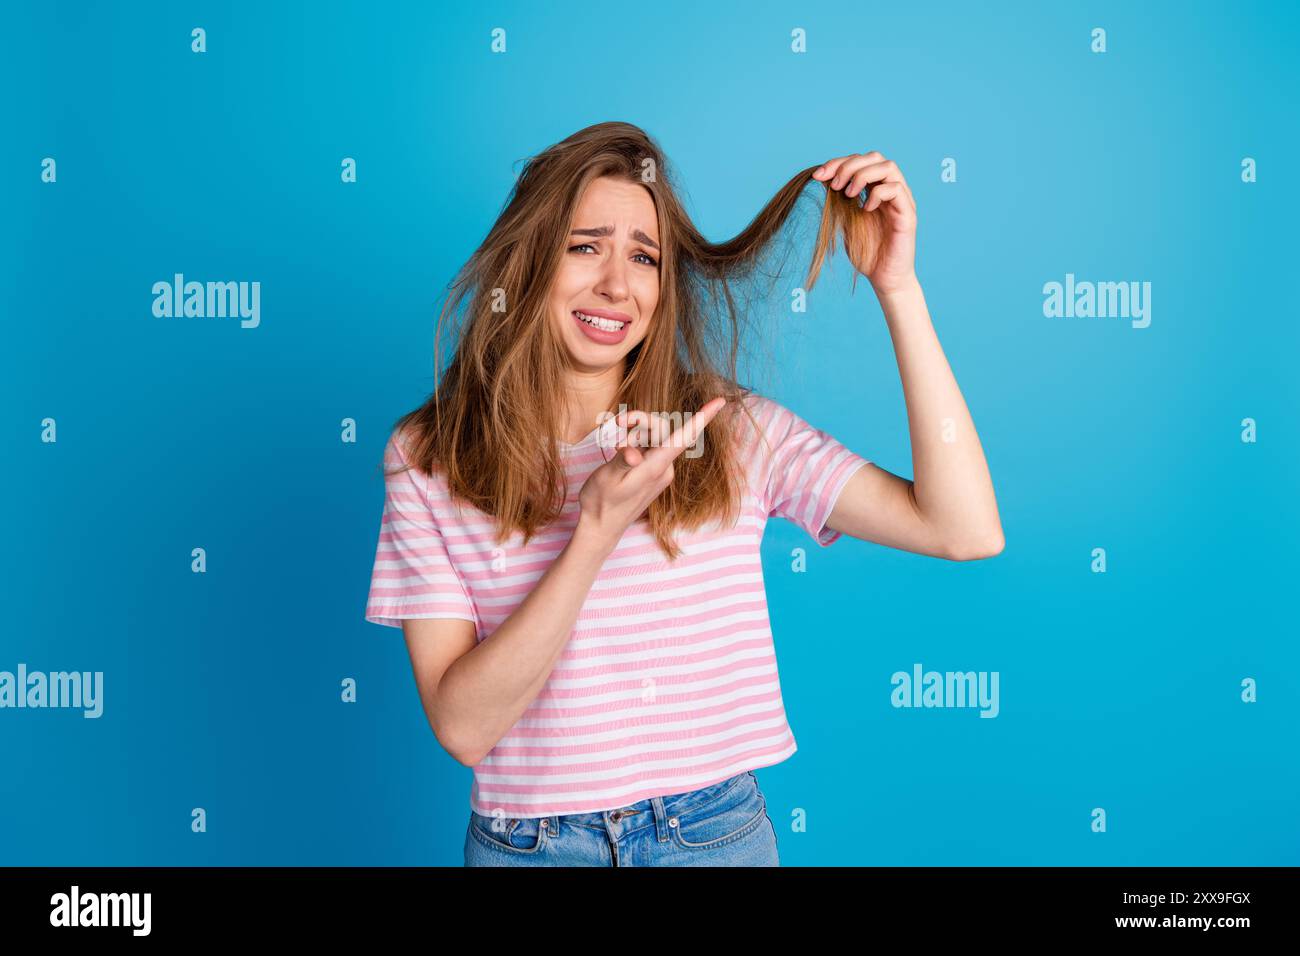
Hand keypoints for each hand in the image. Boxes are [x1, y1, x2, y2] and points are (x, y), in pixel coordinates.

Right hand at [577, 397, 726, 547]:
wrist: (601, 527)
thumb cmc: (602, 503)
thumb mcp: (608, 478)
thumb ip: (622, 462)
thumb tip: (634, 453)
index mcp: (656, 468)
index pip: (684, 438)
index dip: (703, 418)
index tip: (720, 401)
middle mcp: (663, 468)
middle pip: (661, 429)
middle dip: (639, 420)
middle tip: (617, 421)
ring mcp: (659, 471)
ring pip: (652, 437)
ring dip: (634, 433)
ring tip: (614, 446)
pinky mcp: (653, 473)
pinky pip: (649, 448)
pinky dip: (635, 443)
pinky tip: (620, 453)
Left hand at [812, 151, 917, 296]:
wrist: (884, 278)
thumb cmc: (866, 252)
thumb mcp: (845, 221)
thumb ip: (839, 200)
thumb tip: (821, 178)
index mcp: (875, 189)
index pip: (860, 161)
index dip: (838, 163)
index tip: (817, 175)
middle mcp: (890, 190)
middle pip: (874, 157)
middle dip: (849, 165)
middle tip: (833, 184)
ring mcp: (901, 200)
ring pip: (888, 167)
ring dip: (863, 175)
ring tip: (848, 194)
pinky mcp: (908, 214)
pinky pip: (896, 190)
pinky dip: (877, 194)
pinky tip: (865, 209)